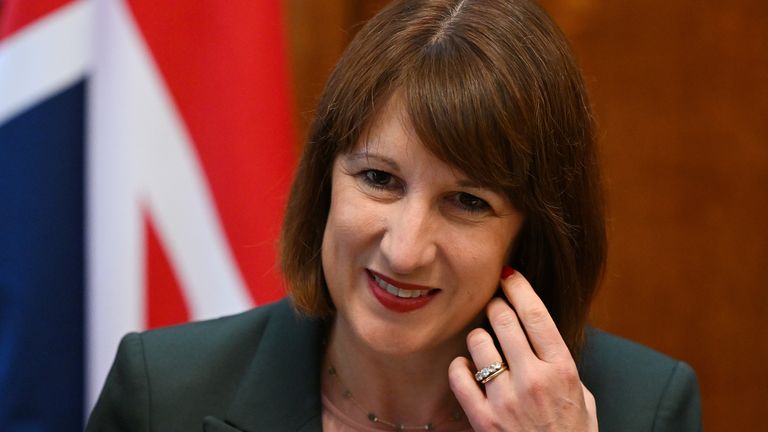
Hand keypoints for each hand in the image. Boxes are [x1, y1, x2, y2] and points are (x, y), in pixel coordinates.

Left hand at [448, 270, 597, 430]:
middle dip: (495, 306)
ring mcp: (506, 399)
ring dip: (478, 337)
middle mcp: (534, 380)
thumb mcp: (581, 396)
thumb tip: (540, 332)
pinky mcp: (483, 419)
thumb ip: (561, 363)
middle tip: (494, 306)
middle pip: (503, 320)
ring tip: (484, 344)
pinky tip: (467, 368)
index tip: (509, 274)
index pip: (536, 314)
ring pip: (478, 342)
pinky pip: (459, 374)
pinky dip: (460, 366)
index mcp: (562, 370)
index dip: (519, 287)